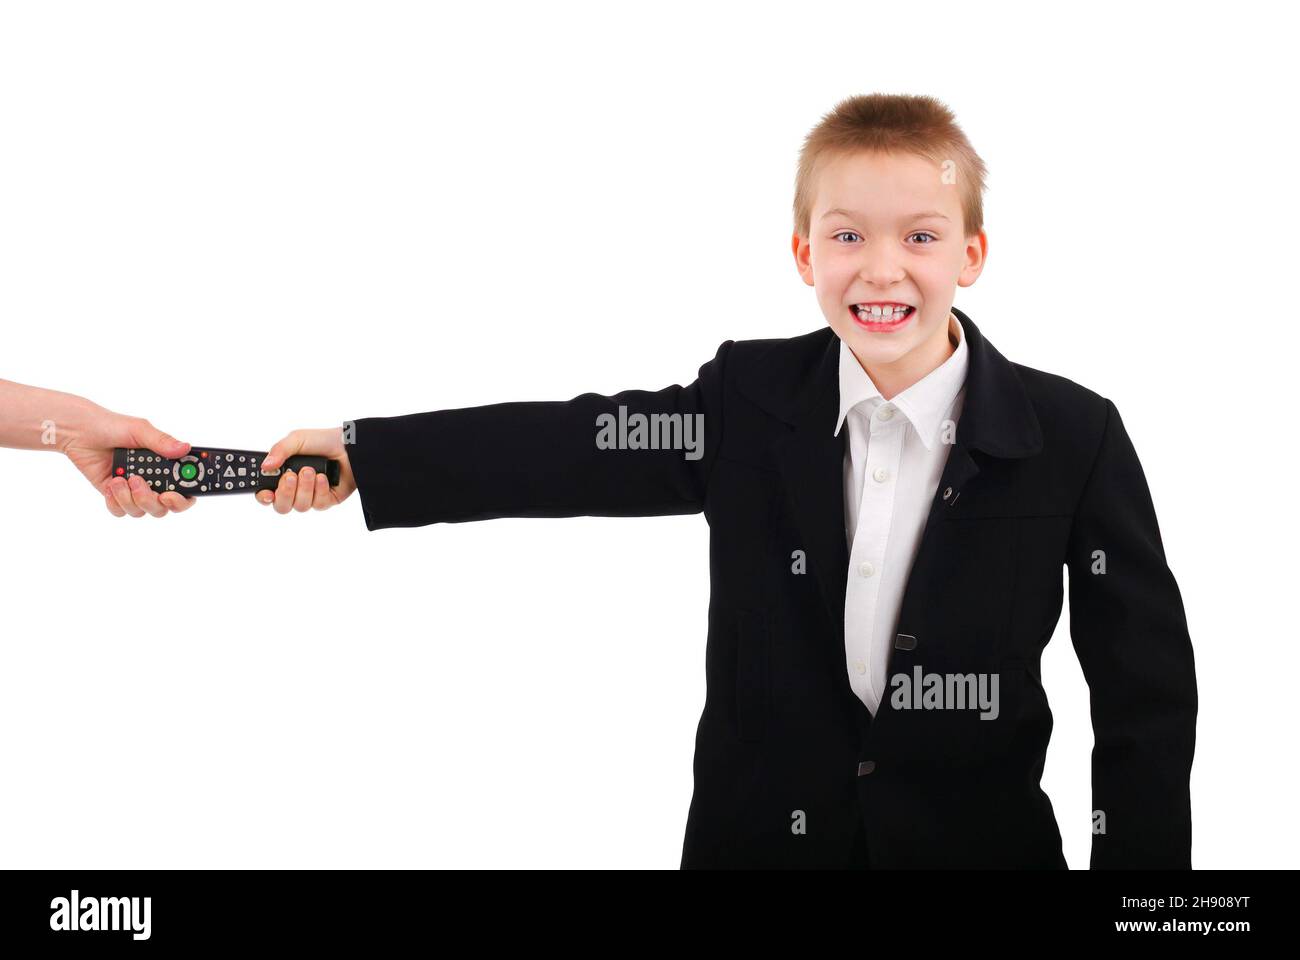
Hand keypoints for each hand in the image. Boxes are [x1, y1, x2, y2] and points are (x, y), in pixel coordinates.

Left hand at [63, 410, 196, 518]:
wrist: (79, 432)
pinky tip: (112, 483)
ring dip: (132, 498)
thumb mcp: (140, 430)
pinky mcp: (115, 495)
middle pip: (165, 507)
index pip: (186, 488)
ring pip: (143, 511)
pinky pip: (121, 511)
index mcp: (166, 464)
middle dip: (155, 501)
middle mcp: (153, 480)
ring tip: (121, 480)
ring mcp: (134, 489)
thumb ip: (162, 441)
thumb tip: (185, 448)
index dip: (186, 497)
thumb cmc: (111, 426)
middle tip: (143, 486)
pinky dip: (116, 501)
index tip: (173, 493)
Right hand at [256, 427, 355, 513]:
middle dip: (285, 492)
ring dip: (304, 488)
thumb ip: (279, 450)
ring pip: (300, 506)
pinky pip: (318, 504)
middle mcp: (295, 488)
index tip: (266, 493)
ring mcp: (311, 496)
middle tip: (290, 476)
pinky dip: (319, 490)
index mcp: (282, 474)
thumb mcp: (297, 439)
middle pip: (281, 506)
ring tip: (311, 471)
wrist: (351, 446)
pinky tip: (324, 477)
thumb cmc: (323, 441)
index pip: (266, 493)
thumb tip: (265, 466)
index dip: (263, 497)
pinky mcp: (327, 500)